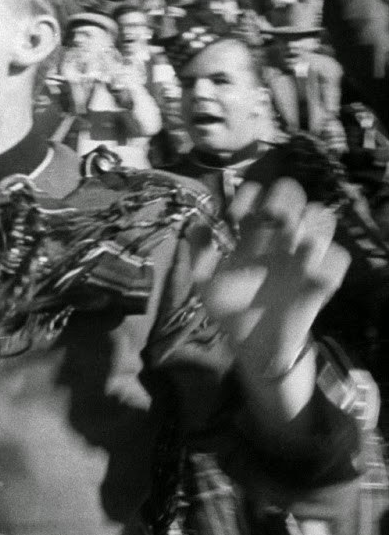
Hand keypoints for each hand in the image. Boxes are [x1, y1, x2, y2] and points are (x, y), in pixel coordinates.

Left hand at [187, 179, 348, 378]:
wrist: (254, 342)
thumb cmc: (231, 307)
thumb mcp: (206, 281)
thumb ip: (199, 253)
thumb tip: (196, 224)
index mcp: (251, 232)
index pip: (255, 192)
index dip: (247, 197)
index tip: (234, 218)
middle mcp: (278, 236)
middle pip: (290, 192)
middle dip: (281, 202)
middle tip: (271, 226)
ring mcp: (303, 254)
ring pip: (321, 215)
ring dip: (309, 226)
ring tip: (293, 249)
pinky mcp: (323, 278)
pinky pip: (338, 256)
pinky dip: (327, 261)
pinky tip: (307, 274)